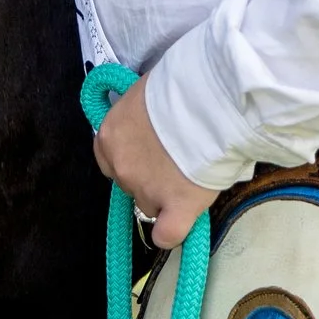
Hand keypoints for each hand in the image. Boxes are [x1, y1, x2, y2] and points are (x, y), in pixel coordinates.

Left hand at [92, 73, 215, 247]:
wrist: (210, 101)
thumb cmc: (182, 85)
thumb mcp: (148, 93)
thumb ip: (142, 116)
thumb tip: (152, 124)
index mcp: (109, 134)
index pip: (108, 159)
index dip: (130, 157)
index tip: (149, 150)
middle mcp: (121, 167)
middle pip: (129, 184)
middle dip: (148, 177)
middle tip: (174, 161)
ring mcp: (146, 190)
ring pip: (149, 206)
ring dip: (165, 197)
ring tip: (192, 176)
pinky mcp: (175, 208)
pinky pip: (167, 234)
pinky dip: (172, 231)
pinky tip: (182, 221)